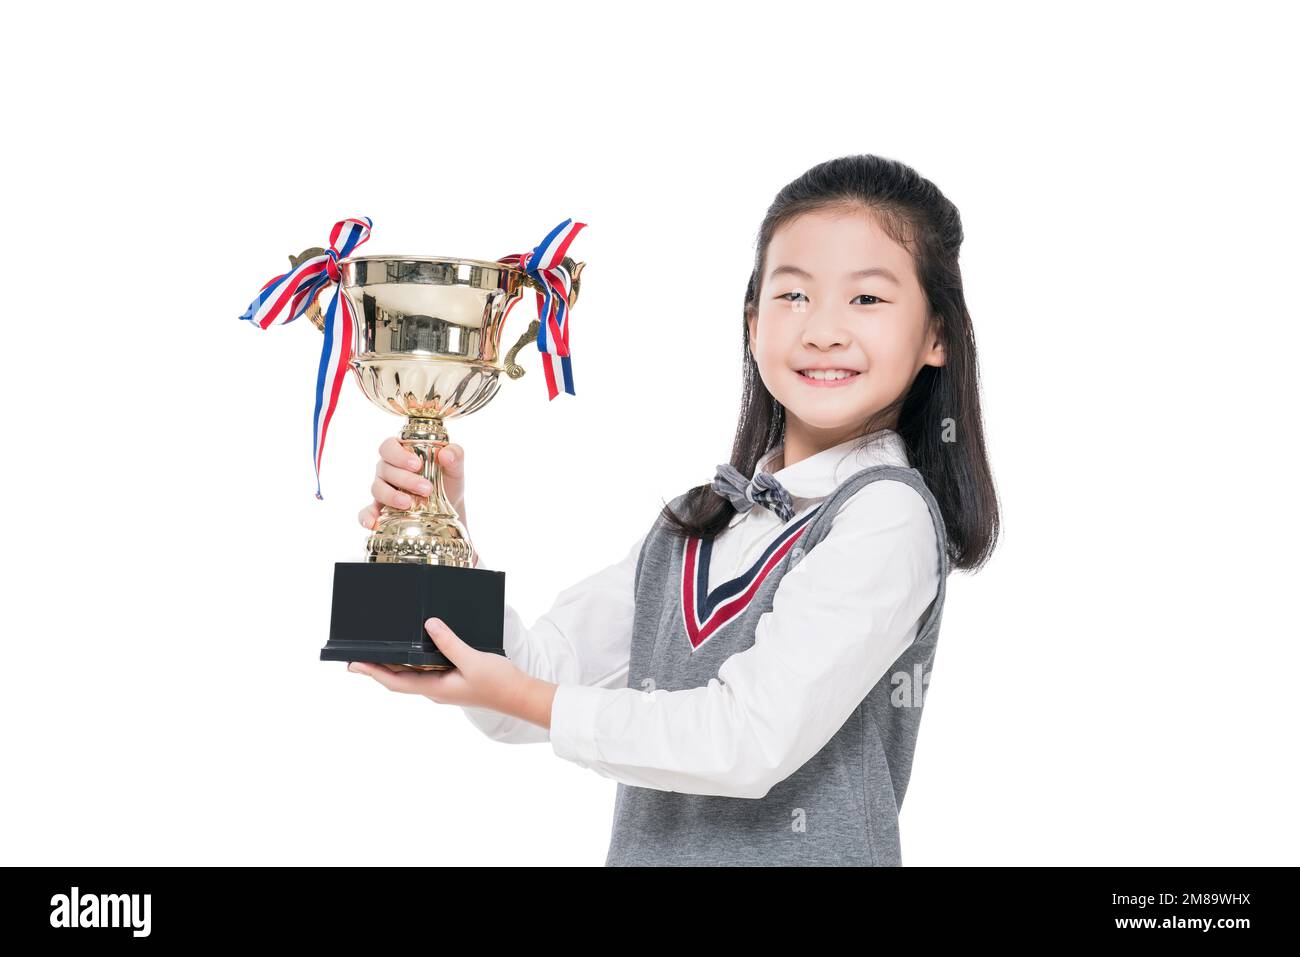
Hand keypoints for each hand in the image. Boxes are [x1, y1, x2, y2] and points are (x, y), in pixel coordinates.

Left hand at [346, 618, 555, 728]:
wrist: (521, 697)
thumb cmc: (499, 683)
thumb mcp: (473, 660)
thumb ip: (449, 643)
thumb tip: (428, 624)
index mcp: (435, 688)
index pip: (396, 682)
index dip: (373, 673)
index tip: (354, 664)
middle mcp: (435, 689)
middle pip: (399, 679)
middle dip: (377, 668)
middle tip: (357, 656)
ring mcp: (444, 686)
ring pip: (412, 675)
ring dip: (394, 665)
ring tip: (380, 651)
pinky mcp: (454, 680)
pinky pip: (426, 671)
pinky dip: (414, 661)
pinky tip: (415, 649)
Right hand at [359, 438, 466, 529]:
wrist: (449, 508)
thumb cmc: (447, 481)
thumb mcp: (455, 468)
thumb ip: (455, 455)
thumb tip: (446, 455)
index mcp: (401, 453)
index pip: (389, 446)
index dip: (398, 454)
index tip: (416, 464)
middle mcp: (388, 469)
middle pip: (385, 468)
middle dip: (404, 478)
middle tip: (426, 488)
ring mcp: (383, 488)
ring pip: (377, 488)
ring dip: (391, 496)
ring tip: (408, 504)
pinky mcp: (380, 509)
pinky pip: (367, 511)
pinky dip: (367, 517)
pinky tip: (372, 524)